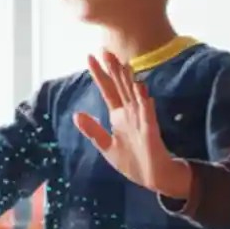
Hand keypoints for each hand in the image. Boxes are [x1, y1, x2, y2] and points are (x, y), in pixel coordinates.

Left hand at [73, 51, 191, 198]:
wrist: (153, 178)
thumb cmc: (132, 161)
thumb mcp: (106, 147)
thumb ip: (93, 130)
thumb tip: (76, 114)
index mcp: (119, 116)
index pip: (108, 90)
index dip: (99, 75)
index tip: (89, 57)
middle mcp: (130, 113)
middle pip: (120, 87)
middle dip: (113, 69)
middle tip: (105, 50)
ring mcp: (141, 120)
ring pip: (133, 95)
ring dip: (128, 79)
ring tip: (122, 62)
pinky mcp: (151, 130)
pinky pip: (147, 113)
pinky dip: (143, 100)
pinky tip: (140, 88)